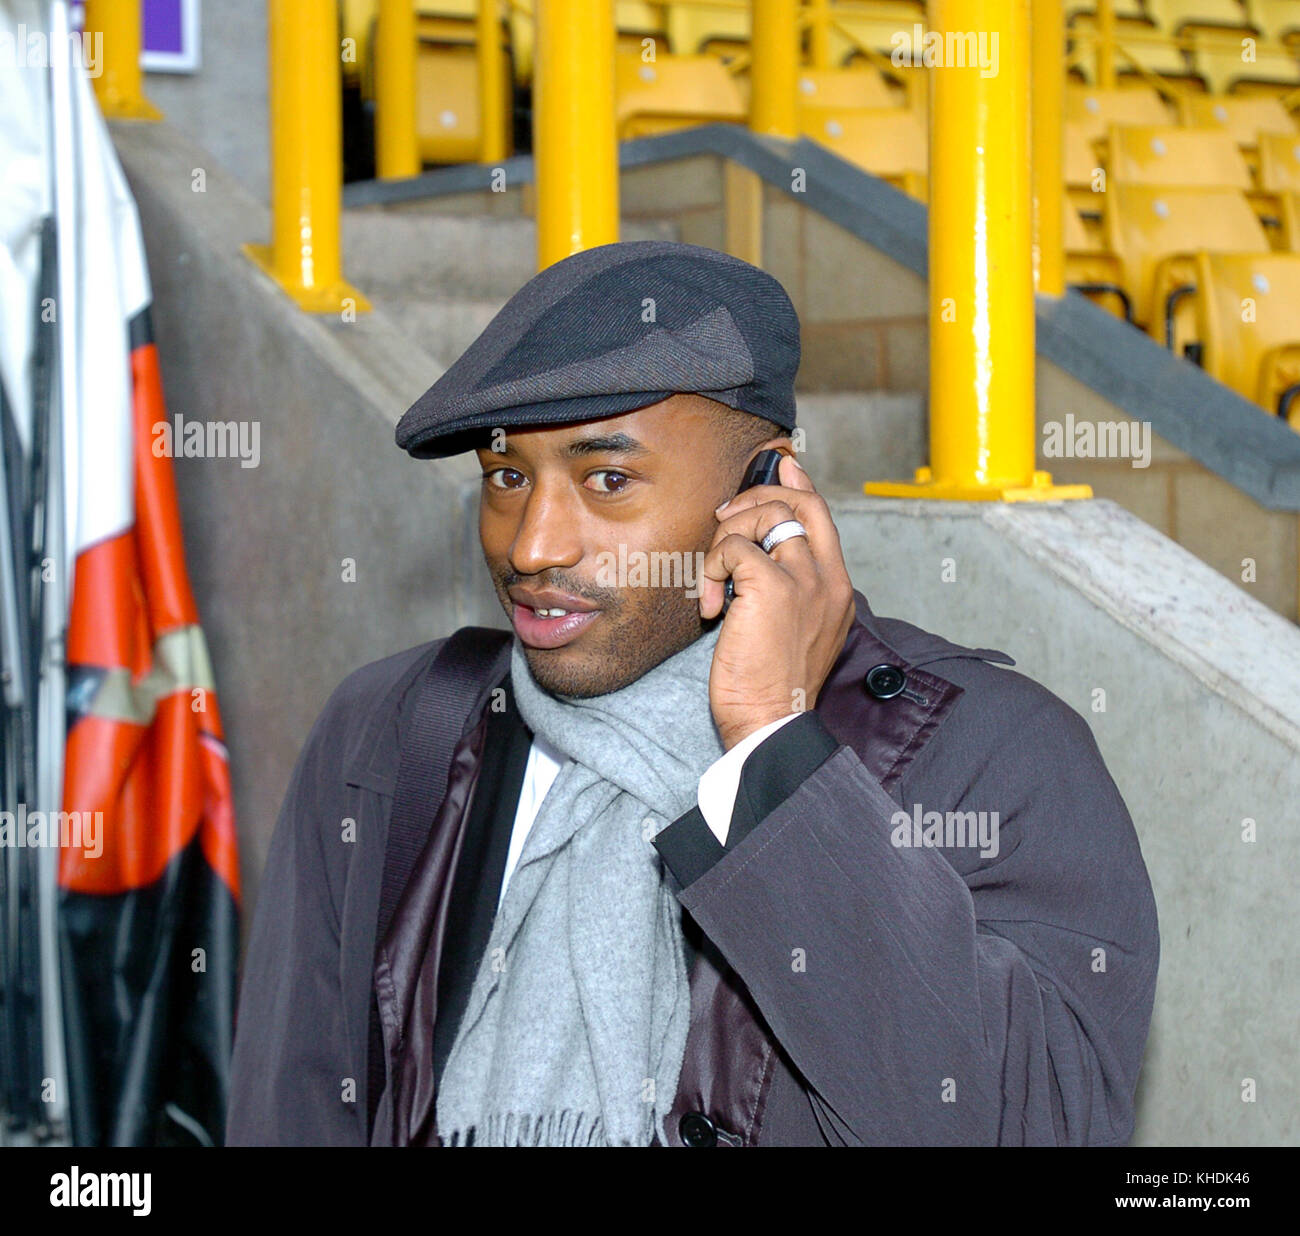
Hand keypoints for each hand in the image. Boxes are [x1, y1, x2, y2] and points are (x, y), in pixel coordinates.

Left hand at [699, 452, 856, 749]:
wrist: (770, 721)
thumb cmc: (771, 686)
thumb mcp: (794, 634)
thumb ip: (789, 593)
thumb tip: (756, 558)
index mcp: (837, 589)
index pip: (823, 517)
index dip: (800, 486)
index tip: (784, 466)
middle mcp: (827, 578)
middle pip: (801, 502)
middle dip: (759, 495)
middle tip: (724, 516)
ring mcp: (803, 579)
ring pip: (765, 516)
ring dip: (725, 537)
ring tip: (714, 578)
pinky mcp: (771, 586)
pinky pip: (734, 546)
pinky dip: (713, 568)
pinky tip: (711, 605)